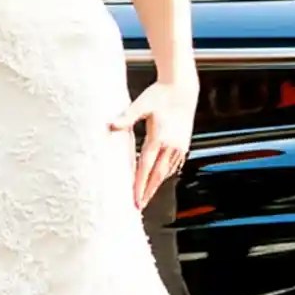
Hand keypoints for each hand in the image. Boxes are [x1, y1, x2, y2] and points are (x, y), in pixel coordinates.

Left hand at [109, 79, 198, 208]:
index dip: (140, 185)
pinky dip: (165, 173)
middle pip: (157, 175)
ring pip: (166, 171)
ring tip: (146, 196)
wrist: (182, 87)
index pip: (146, 168)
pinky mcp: (184, 143)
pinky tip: (158, 177)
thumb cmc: (159, 94)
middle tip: (139, 207)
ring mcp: (179, 145)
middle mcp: (171, 145)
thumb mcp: (141, 104)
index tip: (135, 199)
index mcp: (159, 138)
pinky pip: (173, 164)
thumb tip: (110, 125)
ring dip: (156, 184)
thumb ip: (126, 117)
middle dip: (148, 192)